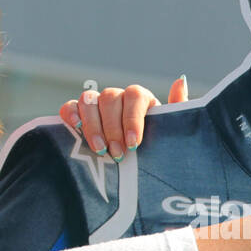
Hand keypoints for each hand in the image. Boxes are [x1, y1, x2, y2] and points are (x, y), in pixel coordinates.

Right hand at [58, 76, 188, 160]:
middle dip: (113, 128)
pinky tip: (75, 129)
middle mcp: (118, 98)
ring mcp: (97, 106)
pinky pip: (70, 107)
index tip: (134, 143)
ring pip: (89, 100)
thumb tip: (180, 80)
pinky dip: (70, 114)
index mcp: (141, 99)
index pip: (135, 96)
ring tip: (100, 150)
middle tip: (117, 154)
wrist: (136, 170)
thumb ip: (178, 108)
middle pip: (110, 98)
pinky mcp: (79, 115)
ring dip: (92, 125)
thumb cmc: (156, 149)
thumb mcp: (170, 133)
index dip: (132, 118)